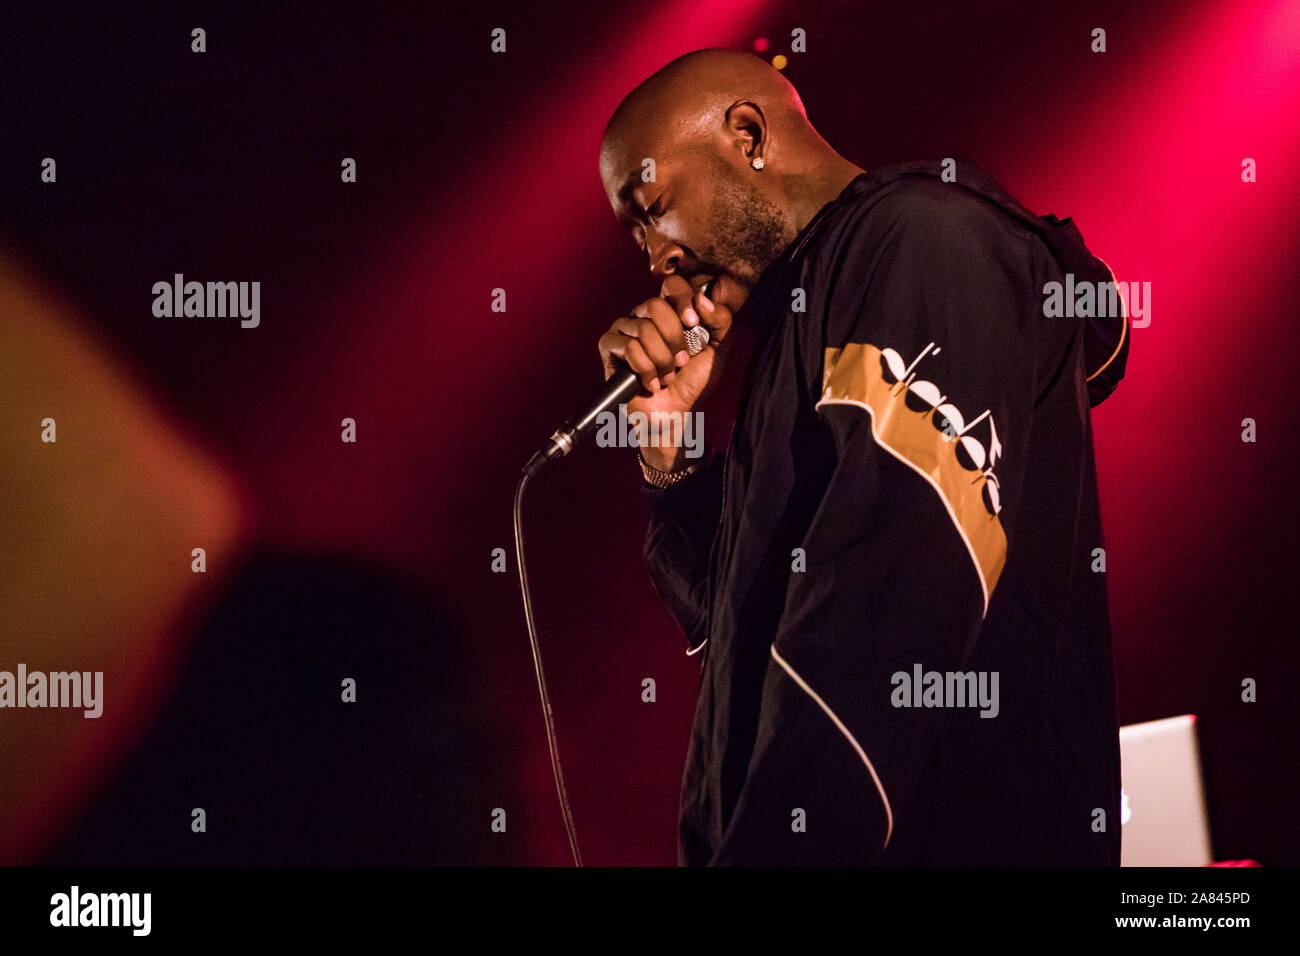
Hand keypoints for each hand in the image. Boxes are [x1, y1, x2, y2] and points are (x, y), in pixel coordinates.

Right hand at [597, 275, 736, 470]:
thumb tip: (701, 297)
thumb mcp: (718, 349)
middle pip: (656, 306)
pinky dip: (646, 370)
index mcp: (668, 310)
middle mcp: (643, 314)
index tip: (693, 324)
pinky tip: (651, 383)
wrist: (675, 414)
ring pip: (643, 330)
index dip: (683, 302)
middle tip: (680, 361)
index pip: (672, 285)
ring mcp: (623, 329)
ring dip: (662, 361)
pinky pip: (628, 347)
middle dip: (674, 339)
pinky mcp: (608, 347)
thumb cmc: (693, 381)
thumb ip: (721, 320)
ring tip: (667, 376)